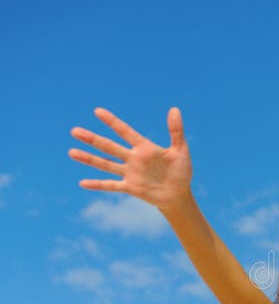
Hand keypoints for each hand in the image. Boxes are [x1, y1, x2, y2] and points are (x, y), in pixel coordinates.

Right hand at [69, 107, 192, 211]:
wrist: (179, 195)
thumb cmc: (181, 171)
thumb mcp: (181, 150)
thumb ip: (176, 131)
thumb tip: (174, 109)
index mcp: (145, 148)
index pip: (125, 132)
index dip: (112, 122)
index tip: (98, 111)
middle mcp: (133, 159)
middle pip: (109, 147)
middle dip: (93, 139)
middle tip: (74, 131)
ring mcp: (130, 174)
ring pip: (106, 164)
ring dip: (89, 159)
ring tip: (72, 152)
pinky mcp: (131, 188)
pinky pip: (111, 185)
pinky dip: (98, 185)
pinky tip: (82, 183)